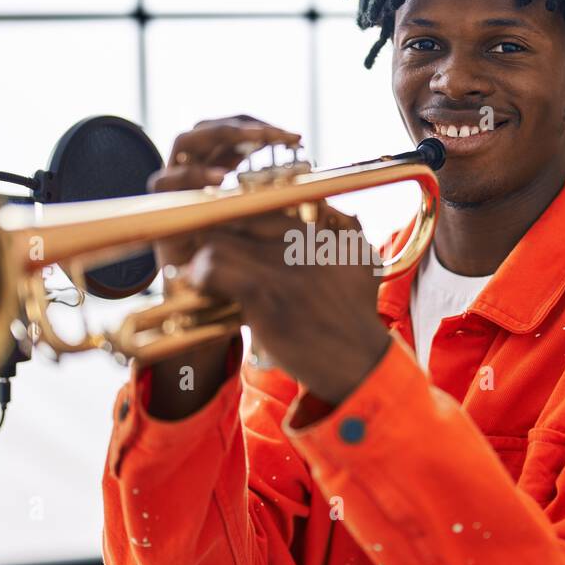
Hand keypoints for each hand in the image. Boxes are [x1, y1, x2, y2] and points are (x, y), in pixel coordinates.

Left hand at [150, 115, 389, 404]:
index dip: (239, 213)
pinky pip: (214, 268)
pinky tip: (201, 285)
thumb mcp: (364, 263)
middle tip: (204, 245)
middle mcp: (300, 241)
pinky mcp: (263, 293)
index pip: (266, 203)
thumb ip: (347, 230)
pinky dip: (200, 275)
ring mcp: (280, 266)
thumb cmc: (358, 317)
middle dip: (216, 229)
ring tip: (200, 269)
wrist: (361, 361)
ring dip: (205, 254)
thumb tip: (333, 208)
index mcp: (321, 230)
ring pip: (219, 239)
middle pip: (237, 216)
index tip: (229, 228)